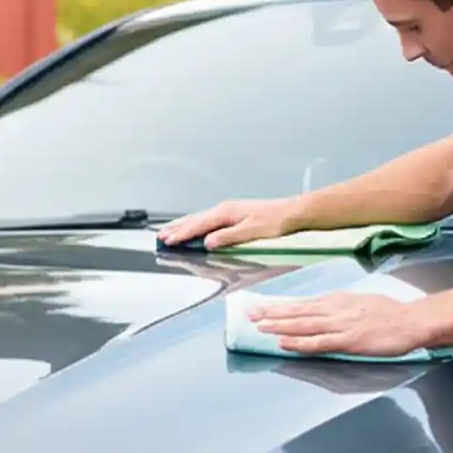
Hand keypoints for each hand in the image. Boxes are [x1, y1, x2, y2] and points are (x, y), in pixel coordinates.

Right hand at [157, 197, 302, 249]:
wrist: (293, 213)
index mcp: (227, 212)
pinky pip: (208, 221)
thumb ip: (229, 237)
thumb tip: (208, 242)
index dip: (182, 234)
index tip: (168, 241)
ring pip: (200, 219)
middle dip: (177, 228)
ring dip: (184, 226)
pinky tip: (194, 229)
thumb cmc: (276, 222)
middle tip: (160, 237)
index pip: (199, 225)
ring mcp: (229, 211)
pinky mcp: (234, 216)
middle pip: (195, 220)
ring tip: (169, 232)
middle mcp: (225, 209)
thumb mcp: (252, 231)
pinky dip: (196, 225)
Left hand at [247, 292, 433, 356]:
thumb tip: (320, 309)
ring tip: (259, 327)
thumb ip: (338, 306)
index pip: (302, 303)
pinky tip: (284, 343)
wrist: (411, 321)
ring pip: (303, 325)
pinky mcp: (348, 341)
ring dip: (279, 326)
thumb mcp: (359, 302)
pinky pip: (318, 342)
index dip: (279, 305)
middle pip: (297, 311)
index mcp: (337, 300)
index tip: (260, 305)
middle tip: (249, 314)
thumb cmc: (389, 313)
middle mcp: (334, 310)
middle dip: (271, 313)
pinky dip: (299, 343)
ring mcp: (340, 325)